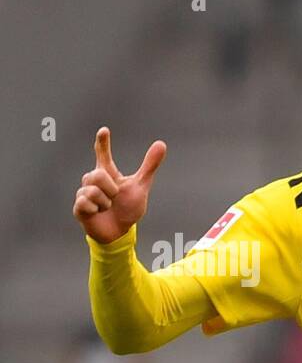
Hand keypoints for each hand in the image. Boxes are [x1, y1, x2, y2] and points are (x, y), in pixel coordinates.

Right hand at [73, 127, 166, 244]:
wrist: (120, 232)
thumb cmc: (128, 208)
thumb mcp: (140, 186)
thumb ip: (149, 166)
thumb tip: (161, 143)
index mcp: (107, 174)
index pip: (102, 154)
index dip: (103, 143)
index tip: (104, 130)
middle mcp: (93, 181)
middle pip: (98, 175)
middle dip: (111, 189)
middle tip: (114, 198)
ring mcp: (84, 193)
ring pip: (93, 190)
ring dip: (105, 202)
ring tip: (107, 207)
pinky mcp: (79, 207)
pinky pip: (86, 203)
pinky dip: (97, 210)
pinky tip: (98, 213)